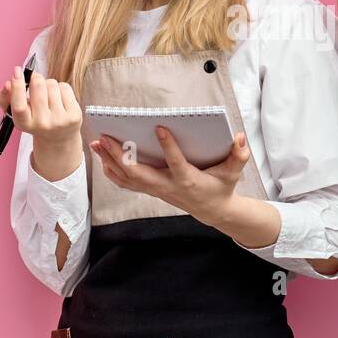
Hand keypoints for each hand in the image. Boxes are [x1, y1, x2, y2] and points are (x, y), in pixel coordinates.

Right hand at [0, 64, 81, 148]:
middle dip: (36, 78)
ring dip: (49, 84)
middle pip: (38, 86)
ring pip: (52, 84)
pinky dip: (61, 88)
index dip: (17, 87)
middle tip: (35, 82)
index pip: (19, 105)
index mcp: (24, 123)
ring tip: (48, 96)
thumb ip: (6, 98)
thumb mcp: (17, 112)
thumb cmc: (35, 120)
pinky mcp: (74, 115)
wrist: (58, 137)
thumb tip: (8, 84)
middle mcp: (42, 124)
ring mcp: (60, 120)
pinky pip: (65, 87)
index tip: (17, 71)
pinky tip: (59, 99)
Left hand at [90, 125, 250, 226]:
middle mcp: (167, 186)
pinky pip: (125, 182)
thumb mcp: (233, 173)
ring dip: (110, 161)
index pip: (176, 163)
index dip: (169, 147)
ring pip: (127, 178)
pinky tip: (102, 157)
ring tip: (97, 143)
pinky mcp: (150, 190)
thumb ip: (239, 156)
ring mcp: (156, 190)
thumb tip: (239, 138)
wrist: (212, 210)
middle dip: (120, 155)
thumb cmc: (221, 187)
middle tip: (107, 137)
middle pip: (138, 173)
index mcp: (188, 180)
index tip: (160, 127)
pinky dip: (111, 170)